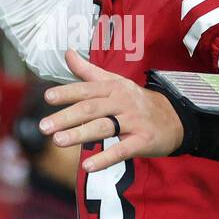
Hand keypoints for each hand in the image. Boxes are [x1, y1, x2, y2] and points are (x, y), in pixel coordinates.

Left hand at [41, 49, 184, 172]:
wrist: (174, 118)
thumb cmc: (136, 101)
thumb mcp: (114, 82)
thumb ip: (88, 71)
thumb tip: (67, 52)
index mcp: (113, 87)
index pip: (87, 89)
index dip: (67, 92)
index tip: (47, 97)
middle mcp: (122, 102)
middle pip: (91, 109)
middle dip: (66, 117)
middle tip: (44, 126)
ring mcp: (133, 122)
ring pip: (104, 127)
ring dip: (80, 134)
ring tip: (58, 142)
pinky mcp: (143, 141)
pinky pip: (122, 150)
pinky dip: (105, 158)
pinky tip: (88, 166)